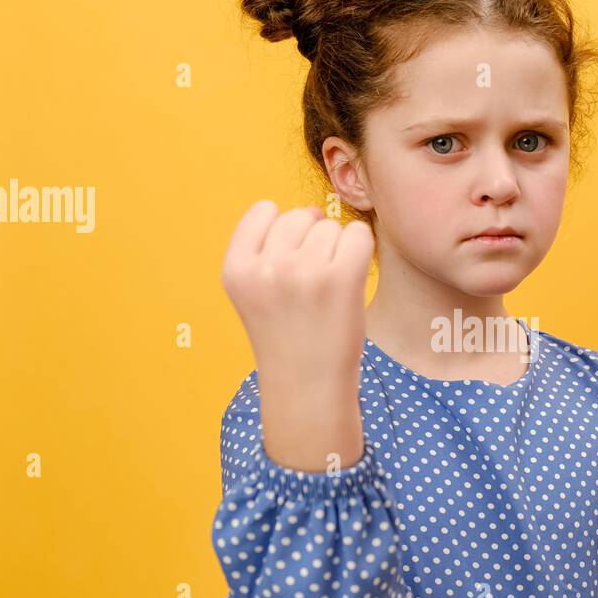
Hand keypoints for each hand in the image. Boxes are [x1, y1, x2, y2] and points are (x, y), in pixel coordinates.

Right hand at [220, 200, 372, 470]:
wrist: (310, 388)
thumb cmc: (289, 336)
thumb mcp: (255, 292)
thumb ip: (265, 249)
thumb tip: (313, 209)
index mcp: (236, 269)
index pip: (264, 211)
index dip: (283, 232)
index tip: (289, 267)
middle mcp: (265, 268)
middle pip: (301, 216)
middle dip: (312, 240)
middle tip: (313, 285)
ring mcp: (302, 272)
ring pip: (332, 227)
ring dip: (337, 251)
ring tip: (329, 292)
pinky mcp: (340, 278)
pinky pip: (359, 235)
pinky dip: (361, 252)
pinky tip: (352, 280)